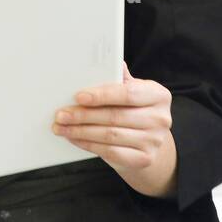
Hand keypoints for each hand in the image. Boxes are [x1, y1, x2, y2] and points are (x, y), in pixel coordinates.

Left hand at [53, 62, 172, 171]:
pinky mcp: (144, 159)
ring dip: (81, 131)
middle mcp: (161, 118)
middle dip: (83, 115)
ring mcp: (154, 140)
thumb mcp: (133, 92)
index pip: (128, 93)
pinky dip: (89, 145)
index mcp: (158, 95)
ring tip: (62, 127)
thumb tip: (112, 62)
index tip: (78, 96)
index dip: (102, 95)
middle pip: (115, 116)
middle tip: (61, 114)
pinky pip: (111, 152)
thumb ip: (121, 80)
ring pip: (110, 135)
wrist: (148, 142)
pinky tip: (75, 139)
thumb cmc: (135, 111)